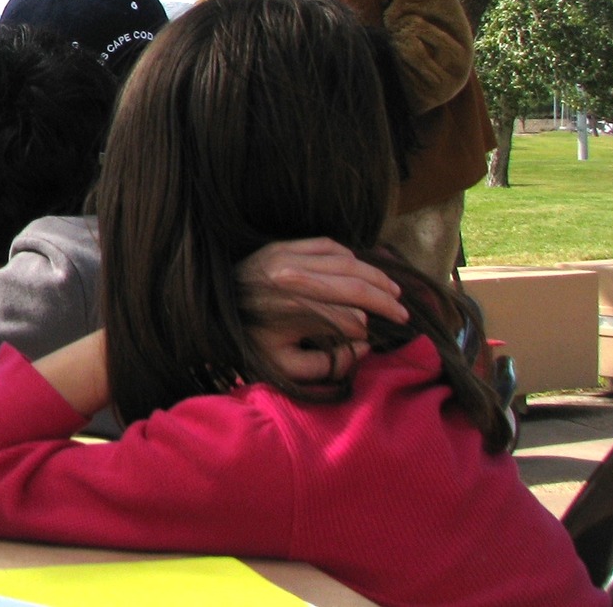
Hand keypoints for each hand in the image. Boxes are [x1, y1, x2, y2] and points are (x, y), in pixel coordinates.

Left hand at [239, 238, 408, 383]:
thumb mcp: (282, 367)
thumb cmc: (247, 340)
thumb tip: (363, 346)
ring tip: (393, 292)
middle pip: (354, 286)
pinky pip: (327, 245)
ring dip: (375, 277)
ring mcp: (287, 258)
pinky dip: (350, 257)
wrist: (209, 307)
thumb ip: (325, 366)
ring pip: (347, 262)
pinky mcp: (282, 245)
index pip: (348, 320)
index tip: (375, 337)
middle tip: (403, 314)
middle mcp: (293, 280)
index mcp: (293, 312)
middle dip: (385, 301)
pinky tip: (362, 270)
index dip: (367, 330)